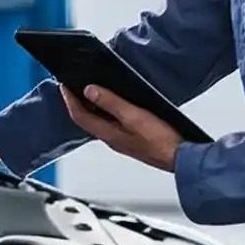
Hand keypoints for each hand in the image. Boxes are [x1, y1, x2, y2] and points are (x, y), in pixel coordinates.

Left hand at [61, 84, 182, 172]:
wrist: (180, 158)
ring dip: (91, 106)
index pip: (80, 116)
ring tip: (89, 90)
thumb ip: (111, 103)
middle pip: (86, 119)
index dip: (69, 100)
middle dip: (77, 102)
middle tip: (71, 86)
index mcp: (108, 134)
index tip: (63, 85)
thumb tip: (89, 91)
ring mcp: (121, 139)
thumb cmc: (160, 140)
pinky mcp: (131, 138)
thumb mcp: (133, 116)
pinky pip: (111, 123)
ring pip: (98, 121)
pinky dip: (106, 111)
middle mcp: (111, 138)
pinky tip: (113, 103)